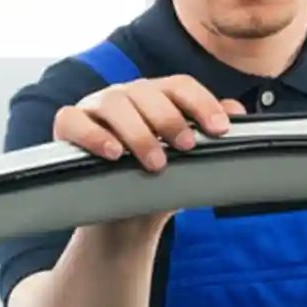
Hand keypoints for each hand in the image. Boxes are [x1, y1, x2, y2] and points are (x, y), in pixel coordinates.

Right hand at [54, 74, 245, 171]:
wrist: (123, 220)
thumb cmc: (154, 180)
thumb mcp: (188, 160)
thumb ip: (207, 132)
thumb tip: (238, 111)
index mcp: (156, 96)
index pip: (180, 86)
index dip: (202, 103)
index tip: (220, 128)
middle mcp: (126, 96)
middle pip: (147, 91)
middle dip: (169, 118)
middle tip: (186, 147)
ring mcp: (94, 108)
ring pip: (114, 103)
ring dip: (138, 131)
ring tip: (154, 162)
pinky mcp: (67, 127)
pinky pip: (73, 120)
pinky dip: (94, 135)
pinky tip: (113, 153)